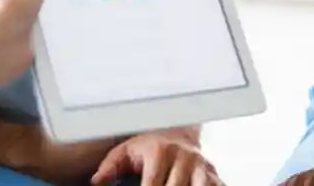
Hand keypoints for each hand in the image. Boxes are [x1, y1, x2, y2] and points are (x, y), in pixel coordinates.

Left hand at [91, 131, 221, 185]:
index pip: (152, 184)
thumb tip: (96, 182)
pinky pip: (217, 185)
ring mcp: (201, 165)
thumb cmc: (147, 148)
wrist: (177, 133)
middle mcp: (184, 155)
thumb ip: (109, 168)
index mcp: (161, 150)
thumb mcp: (125, 152)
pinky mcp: (213, 173)